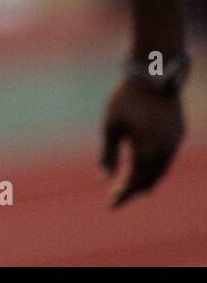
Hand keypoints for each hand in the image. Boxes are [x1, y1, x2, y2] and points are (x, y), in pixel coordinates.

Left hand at [99, 76, 183, 207]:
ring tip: (130, 185)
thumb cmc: (126, 100)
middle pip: (149, 181)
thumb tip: (103, 178)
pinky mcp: (180, 134)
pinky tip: (145, 165)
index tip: (110, 206)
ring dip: (146, 179)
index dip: (122, 196)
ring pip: (161, 171)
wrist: (155, 76)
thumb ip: (108, 154)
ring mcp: (175, 144)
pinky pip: (167, 158)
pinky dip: (155, 166)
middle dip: (134, 190)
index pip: (134, 183)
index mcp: (147, 152)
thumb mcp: (111, 126)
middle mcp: (165, 153)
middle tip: (118, 196)